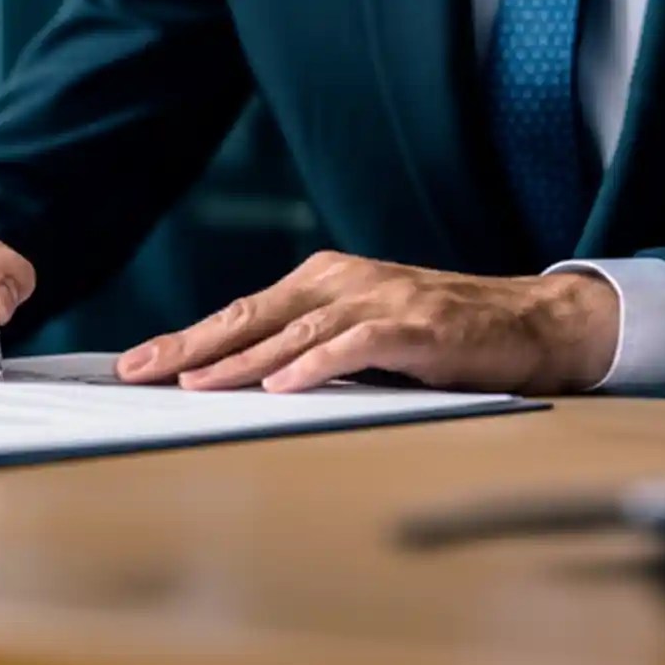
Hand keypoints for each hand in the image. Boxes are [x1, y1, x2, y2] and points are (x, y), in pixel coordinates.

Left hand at [115, 251, 618, 393]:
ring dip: (241, 361)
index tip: (136, 363)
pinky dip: (317, 364)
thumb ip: (308, 345)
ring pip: (295, 331)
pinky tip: (283, 384)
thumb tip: (239, 380)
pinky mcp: (417, 327)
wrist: (528, 321)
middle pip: (251, 316)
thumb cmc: (437, 333)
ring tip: (196, 384)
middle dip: (189, 347)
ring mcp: (379, 301)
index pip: (240, 313)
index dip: (186, 339)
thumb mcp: (360, 332)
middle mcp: (343, 282)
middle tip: (138, 371)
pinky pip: (357, 345)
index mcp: (322, 280)